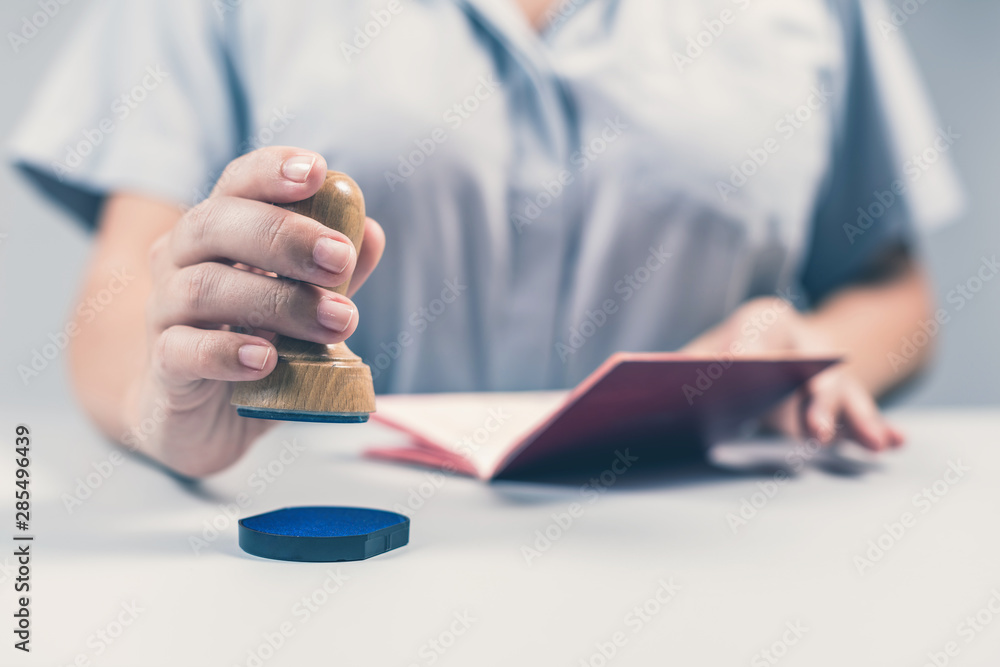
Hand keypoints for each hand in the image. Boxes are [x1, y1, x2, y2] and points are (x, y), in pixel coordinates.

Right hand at [129, 147, 384, 475]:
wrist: (206, 419)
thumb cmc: (259, 344)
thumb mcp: (303, 307)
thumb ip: (333, 275)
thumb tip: (372, 235)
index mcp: (219, 232)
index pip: (237, 183)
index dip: (272, 170)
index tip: (319, 172)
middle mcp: (181, 260)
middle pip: (215, 224)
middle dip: (285, 236)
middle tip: (339, 261)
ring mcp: (165, 313)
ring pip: (203, 287)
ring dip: (278, 301)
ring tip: (337, 322)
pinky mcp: (164, 369)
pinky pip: (183, 350)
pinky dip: (227, 352)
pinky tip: (266, 358)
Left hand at [682, 297, 904, 450]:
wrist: (763, 350)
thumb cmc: (723, 355)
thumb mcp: (699, 351)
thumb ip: (683, 364)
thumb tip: (657, 380)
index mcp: (764, 319)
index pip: (758, 330)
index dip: (747, 349)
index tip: (736, 366)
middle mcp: (805, 341)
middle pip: (814, 369)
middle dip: (817, 401)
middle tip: (815, 430)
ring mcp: (827, 374)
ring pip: (846, 395)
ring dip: (860, 420)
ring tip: (875, 443)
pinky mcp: (839, 403)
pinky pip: (861, 416)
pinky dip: (880, 428)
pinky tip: (894, 442)